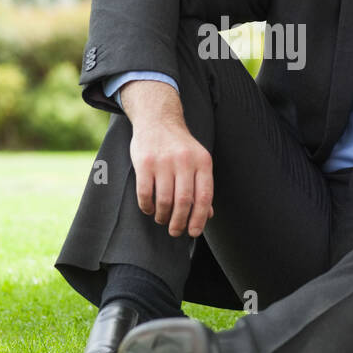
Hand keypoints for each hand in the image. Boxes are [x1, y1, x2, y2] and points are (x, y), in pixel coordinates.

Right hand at [120, 80, 214, 238]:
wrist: (158, 119)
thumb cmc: (180, 146)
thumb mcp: (197, 161)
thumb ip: (202, 186)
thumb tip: (208, 215)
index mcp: (202, 161)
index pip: (204, 197)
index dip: (199, 219)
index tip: (193, 233)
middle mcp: (184, 161)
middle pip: (184, 202)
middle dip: (179, 222)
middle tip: (175, 231)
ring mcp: (163, 161)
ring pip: (164, 200)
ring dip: (162, 216)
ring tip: (162, 219)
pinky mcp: (144, 163)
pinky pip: (145, 193)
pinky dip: (147, 207)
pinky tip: (149, 209)